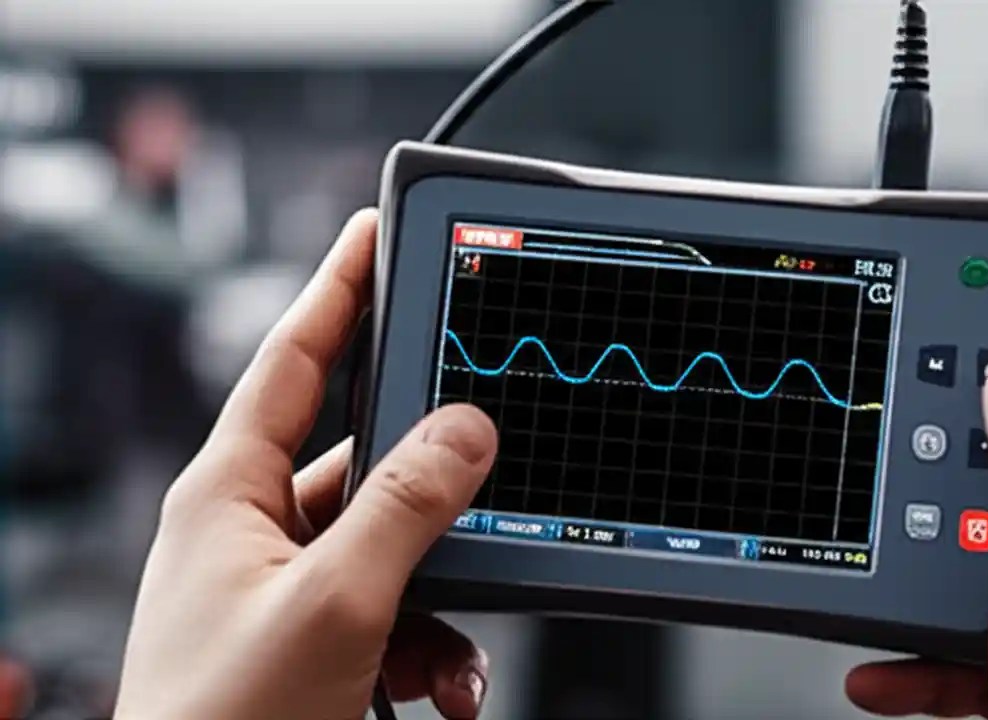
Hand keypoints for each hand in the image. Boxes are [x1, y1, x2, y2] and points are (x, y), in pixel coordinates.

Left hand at [116, 210, 496, 719]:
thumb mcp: (331, 604)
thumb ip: (405, 507)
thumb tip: (464, 430)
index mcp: (228, 494)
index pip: (294, 361)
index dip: (336, 289)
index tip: (375, 232)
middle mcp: (257, 531)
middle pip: (372, 465)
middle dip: (437, 494)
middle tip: (488, 472)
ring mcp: (290, 590)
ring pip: (399, 551)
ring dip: (447, 599)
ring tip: (454, 656)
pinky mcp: (321, 643)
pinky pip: (400, 615)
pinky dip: (437, 649)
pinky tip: (448, 688)